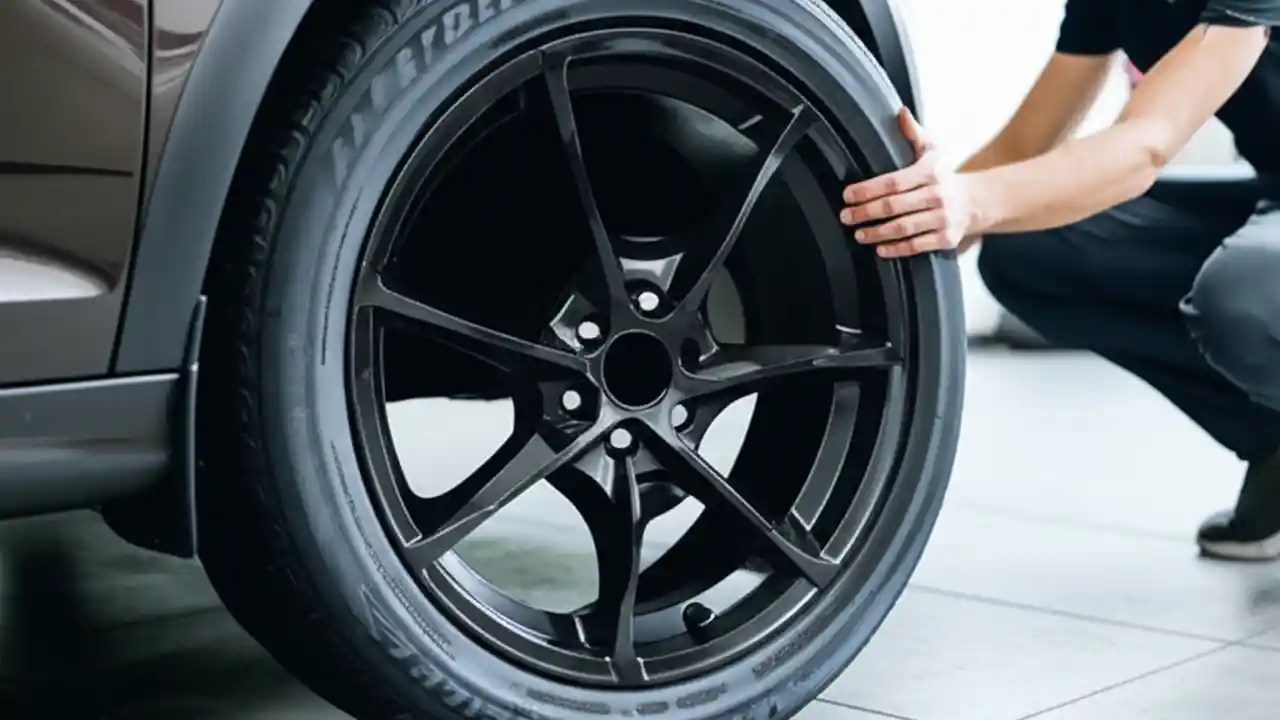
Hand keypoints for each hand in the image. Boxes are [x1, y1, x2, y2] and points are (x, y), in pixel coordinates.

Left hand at [840, 109, 978, 258]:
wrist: (976, 201)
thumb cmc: (943, 174)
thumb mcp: (932, 150)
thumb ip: (913, 133)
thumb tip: (901, 111)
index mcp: (930, 172)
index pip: (893, 181)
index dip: (868, 190)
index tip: (847, 195)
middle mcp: (937, 195)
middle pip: (894, 206)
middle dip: (865, 213)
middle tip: (845, 217)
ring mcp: (943, 218)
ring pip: (903, 228)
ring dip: (877, 233)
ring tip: (858, 234)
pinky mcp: (947, 238)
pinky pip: (917, 245)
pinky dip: (897, 249)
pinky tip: (880, 249)